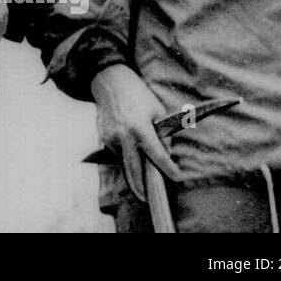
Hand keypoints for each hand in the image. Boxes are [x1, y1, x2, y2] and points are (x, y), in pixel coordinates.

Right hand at [90, 63, 181, 198]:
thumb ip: (162, 134)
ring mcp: (111, 137)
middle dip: (140, 186)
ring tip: (140, 184)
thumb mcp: (157, 111)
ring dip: (132, 173)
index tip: (177, 177)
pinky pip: (116, 154)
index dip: (169, 168)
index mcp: (140, 129)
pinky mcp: (103, 137)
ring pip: (123, 163)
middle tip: (146, 198)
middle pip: (134, 169)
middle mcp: (123, 136)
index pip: (157, 155)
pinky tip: (130, 159)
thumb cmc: (137, 94)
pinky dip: (124, 160)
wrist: (109, 82)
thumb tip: (165, 153)